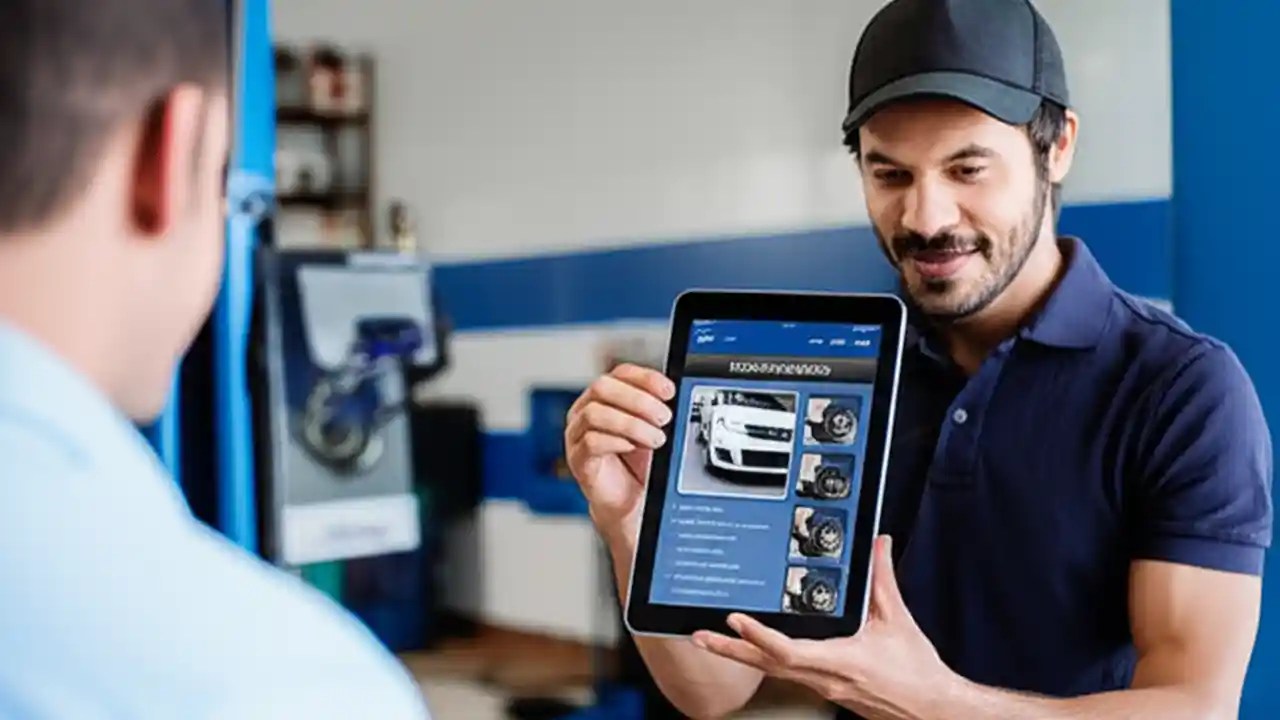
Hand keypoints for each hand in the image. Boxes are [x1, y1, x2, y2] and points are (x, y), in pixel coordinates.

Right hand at [565, 363, 675, 542]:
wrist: (630, 500)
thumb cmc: (638, 464)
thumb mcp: (652, 429)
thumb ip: (657, 411)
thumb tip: (671, 397)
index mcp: (605, 397)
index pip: (620, 373)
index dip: (645, 378)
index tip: (668, 391)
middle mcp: (586, 410)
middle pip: (603, 387)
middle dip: (639, 400)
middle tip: (663, 417)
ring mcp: (577, 434)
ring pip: (595, 413)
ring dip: (631, 424)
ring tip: (654, 439)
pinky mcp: (577, 458)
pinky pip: (590, 441)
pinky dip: (616, 442)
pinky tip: (632, 448)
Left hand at [692, 536, 956, 719]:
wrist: (929, 708)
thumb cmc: (915, 673)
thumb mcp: (898, 620)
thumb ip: (882, 578)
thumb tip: (878, 545)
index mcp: (839, 661)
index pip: (787, 650)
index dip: (758, 635)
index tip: (736, 619)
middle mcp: (823, 677)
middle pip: (765, 663)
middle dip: (730, 649)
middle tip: (699, 636)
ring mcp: (821, 685)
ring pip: (771, 669)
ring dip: (739, 654)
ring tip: (710, 640)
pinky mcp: (824, 687)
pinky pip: (785, 672)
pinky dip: (762, 657)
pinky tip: (749, 648)